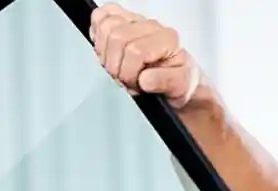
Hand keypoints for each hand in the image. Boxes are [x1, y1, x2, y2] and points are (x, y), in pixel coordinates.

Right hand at [90, 3, 204, 109]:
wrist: (176, 78)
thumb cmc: (178, 80)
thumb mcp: (180, 86)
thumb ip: (165, 82)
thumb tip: (145, 79)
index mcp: (167, 39)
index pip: (135, 51)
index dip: (129, 73)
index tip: (135, 84)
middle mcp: (150, 26)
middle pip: (116, 37)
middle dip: (115, 66)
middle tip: (125, 78)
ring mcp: (135, 21)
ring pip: (106, 25)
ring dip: (105, 53)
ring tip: (118, 67)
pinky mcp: (122, 21)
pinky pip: (101, 16)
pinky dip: (97, 35)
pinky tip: (108, 51)